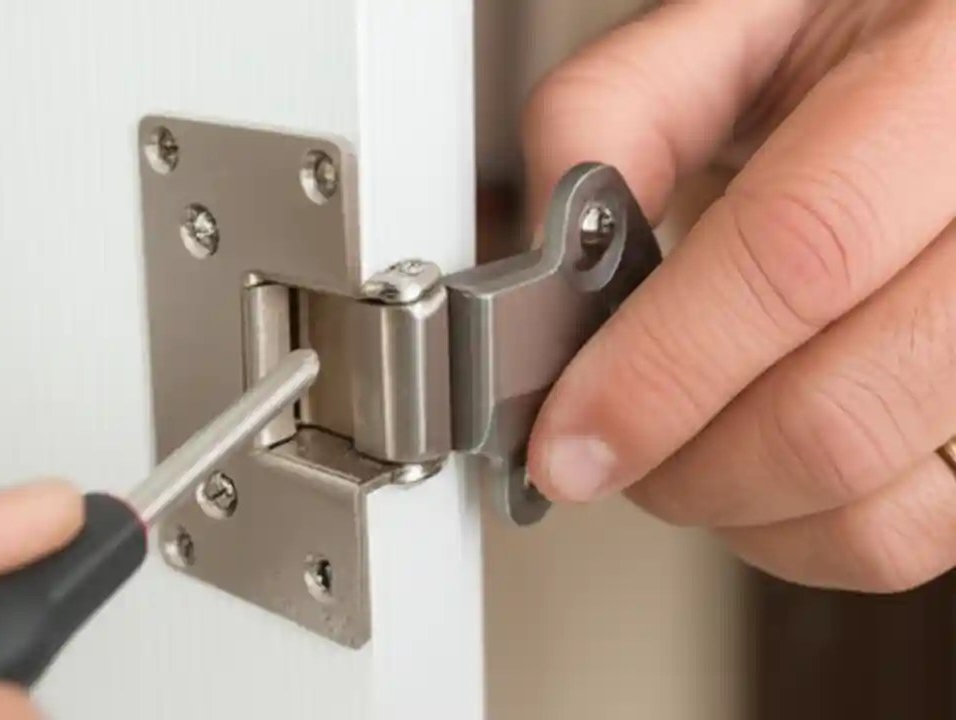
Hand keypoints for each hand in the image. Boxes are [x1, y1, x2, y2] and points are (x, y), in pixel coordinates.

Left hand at [524, 0, 955, 591]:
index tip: (569, 433)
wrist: (949, 75)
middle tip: (598, 447)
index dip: (662, 367)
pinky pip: (919, 536)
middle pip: (841, 410)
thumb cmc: (860, 45)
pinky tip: (759, 469)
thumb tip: (545, 247)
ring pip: (885, 506)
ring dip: (736, 507)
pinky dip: (809, 535)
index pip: (799, 253)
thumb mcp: (740, 25)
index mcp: (946, 83)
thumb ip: (622, 109)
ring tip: (679, 445)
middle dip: (679, 463)